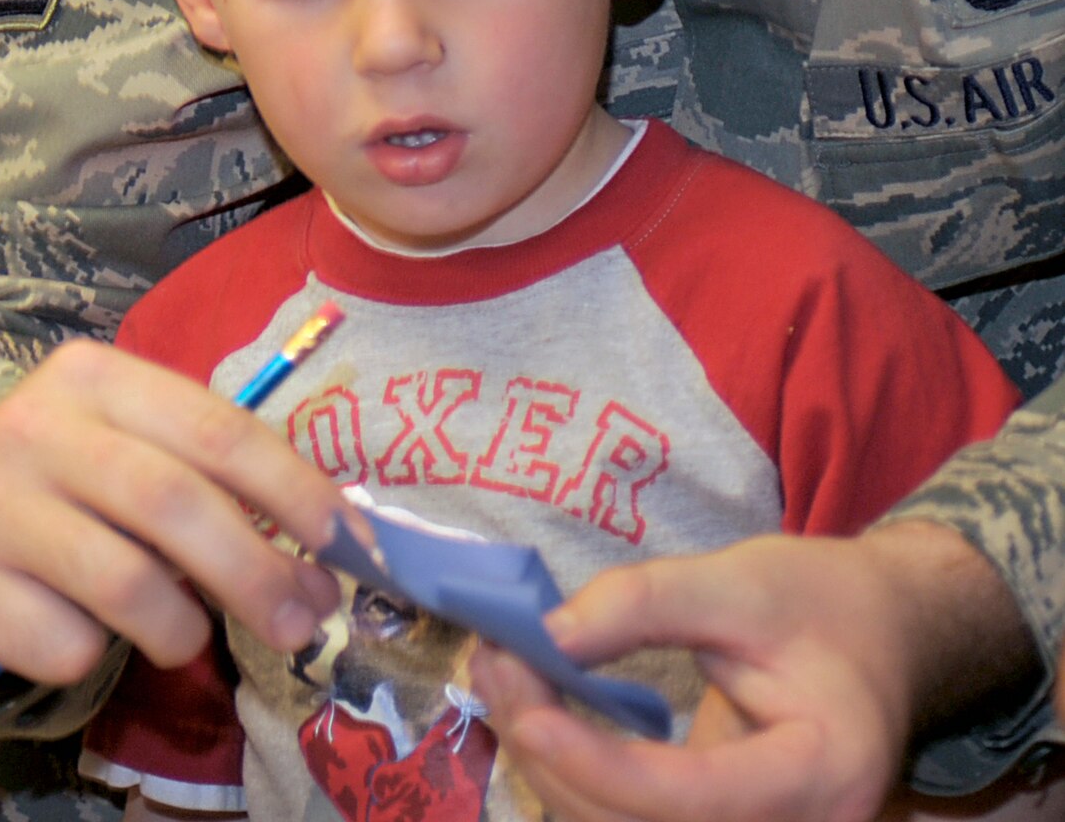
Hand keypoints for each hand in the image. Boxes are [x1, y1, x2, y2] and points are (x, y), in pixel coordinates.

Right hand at [0, 338, 348, 684]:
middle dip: (256, 573)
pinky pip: (68, 644)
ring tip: (185, 636)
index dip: (292, 489)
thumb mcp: (131, 447)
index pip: (216, 429)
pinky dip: (96, 655)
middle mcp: (35, 427)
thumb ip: (215, 481)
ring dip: (183, 629)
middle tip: (304, 626)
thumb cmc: (66, 482)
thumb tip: (322, 556)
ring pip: (128, 585)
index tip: (346, 544)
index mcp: (94, 375)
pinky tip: (78, 628)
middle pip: (175, 505)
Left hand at [468, 524, 1038, 821]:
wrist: (886, 635)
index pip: (690, 798)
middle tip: (493, 664)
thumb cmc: (828, 601)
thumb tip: (550, 636)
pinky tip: (536, 715)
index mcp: (821, 776)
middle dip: (555, 757)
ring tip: (500, 680)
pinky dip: (577, 779)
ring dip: (552, 770)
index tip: (528, 704)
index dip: (599, 763)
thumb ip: (649, 602)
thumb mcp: (745, 580)